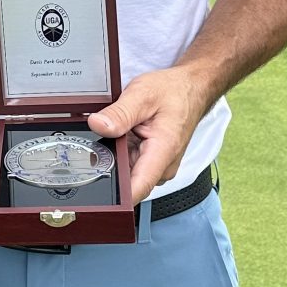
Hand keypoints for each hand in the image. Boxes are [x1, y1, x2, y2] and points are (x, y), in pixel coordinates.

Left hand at [87, 65, 214, 205]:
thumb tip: (96, 125)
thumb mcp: (141, 95)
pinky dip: (123, 152)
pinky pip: (131, 164)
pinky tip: (126, 135)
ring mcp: (158, 166)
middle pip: (127, 182)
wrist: (190, 89)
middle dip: (109, 167)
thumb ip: (119, 113)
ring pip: (127, 173)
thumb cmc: (173, 92)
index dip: (116, 197)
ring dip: (117, 157)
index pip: (138, 189)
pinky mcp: (153, 162)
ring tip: (120, 133)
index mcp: (163, 152)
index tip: (97, 190)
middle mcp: (163, 166)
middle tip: (105, 141)